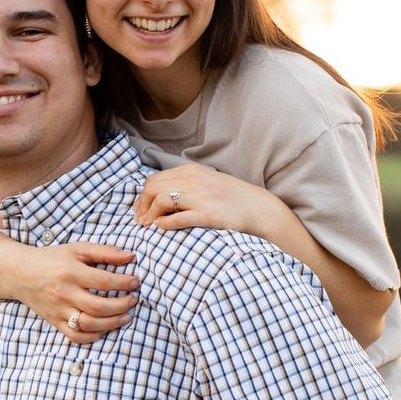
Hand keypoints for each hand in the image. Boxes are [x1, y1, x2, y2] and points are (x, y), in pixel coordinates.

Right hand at [8, 240, 140, 344]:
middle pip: (98, 306)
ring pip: (88, 324)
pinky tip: (105, 328)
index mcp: (70, 272)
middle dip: (121, 305)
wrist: (20, 273)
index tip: (136, 282)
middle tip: (134, 300)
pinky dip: (93, 336)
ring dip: (112, 323)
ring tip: (126, 316)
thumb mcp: (76, 249)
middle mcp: (64, 293)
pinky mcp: (54, 322)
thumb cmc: (51, 258)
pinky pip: (75, 336)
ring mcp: (59, 310)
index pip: (103, 281)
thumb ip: (104, 252)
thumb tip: (131, 257)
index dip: (124, 283)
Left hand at [134, 165, 280, 239]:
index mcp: (191, 171)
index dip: (143, 196)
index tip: (141, 210)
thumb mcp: (207, 182)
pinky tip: (161, 228)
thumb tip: (161, 193)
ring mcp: (200, 197)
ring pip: (161, 199)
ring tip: (148, 226)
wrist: (260, 209)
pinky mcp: (207, 215)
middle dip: (142, 205)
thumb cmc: (233, 198)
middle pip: (153, 188)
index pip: (154, 179)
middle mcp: (194, 181)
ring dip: (149, 214)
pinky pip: (178, 217)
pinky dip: (165, 223)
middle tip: (141, 220)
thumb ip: (186, 183)